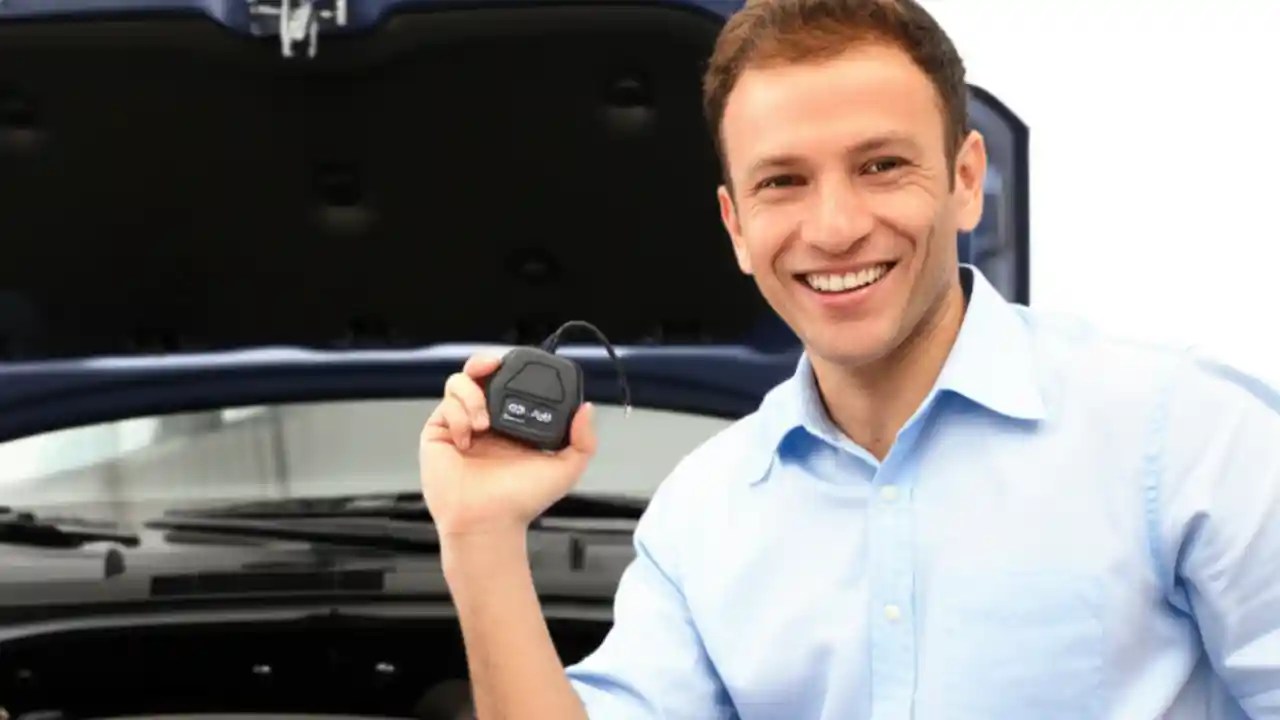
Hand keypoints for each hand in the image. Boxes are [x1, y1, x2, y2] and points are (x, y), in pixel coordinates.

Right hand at [418, 353, 598, 538]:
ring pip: (458, 384)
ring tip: (483, 422)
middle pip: (480, 374)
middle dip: (484, 363)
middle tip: (491, 367)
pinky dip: (457, 415)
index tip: (519, 365)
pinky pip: (444, 407)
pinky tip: (467, 439)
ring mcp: (461, 425)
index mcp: (513, 423)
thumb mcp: (565, 469)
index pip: (510, 383)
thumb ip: (583, 440)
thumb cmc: (522, 500)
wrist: (489, 522)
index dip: (513, 369)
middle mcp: (486, 420)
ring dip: (472, 395)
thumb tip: (587, 408)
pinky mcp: (439, 433)